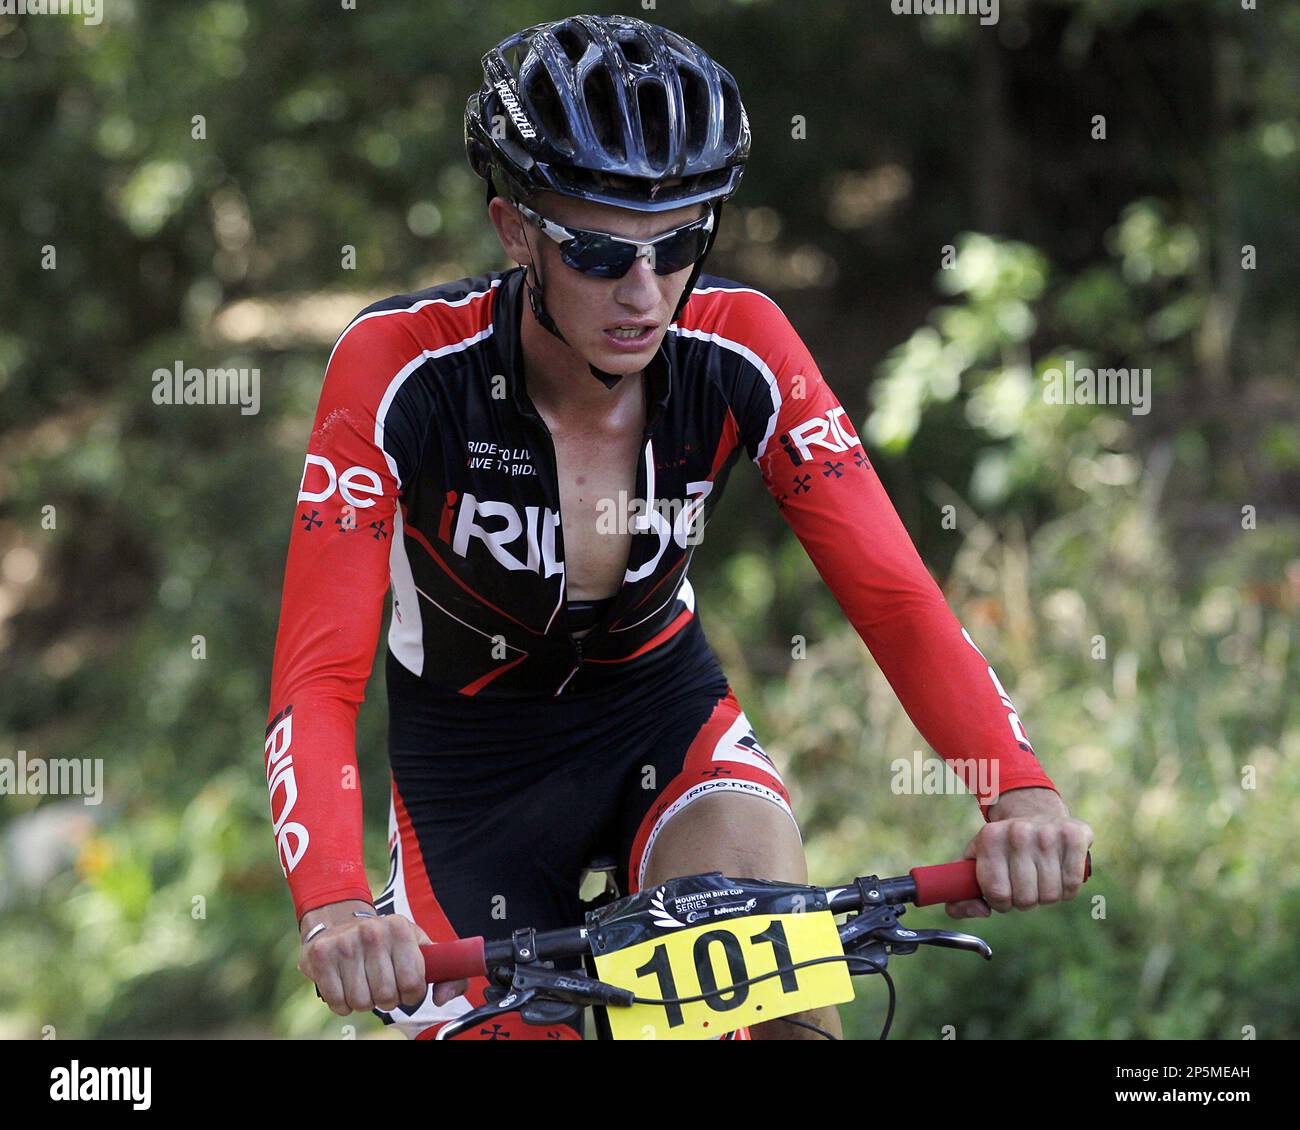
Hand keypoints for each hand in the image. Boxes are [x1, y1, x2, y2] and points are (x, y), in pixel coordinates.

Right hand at [297, 899, 468, 1015]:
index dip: (411, 994)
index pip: (413, 983)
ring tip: (363, 982)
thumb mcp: (418, 946)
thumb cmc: (385, 941)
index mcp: (400, 928)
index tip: (405, 987)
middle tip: (382, 985)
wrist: (339, 921)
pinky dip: (342, 1004)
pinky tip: (345, 985)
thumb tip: (442, 997)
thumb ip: (444, 973)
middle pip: (386, 997)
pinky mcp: (320, 956)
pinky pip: (337, 1002)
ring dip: (364, 1001)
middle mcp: (372, 932)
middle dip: (386, 999)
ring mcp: (344, 943)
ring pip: (361, 1002)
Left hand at [945, 788, 1092, 919]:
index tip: (1004, 893)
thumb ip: (961, 891)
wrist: (1035, 812)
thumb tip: (980, 911)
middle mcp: (1018, 832)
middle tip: (1025, 884)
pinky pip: (1072, 884)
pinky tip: (1060, 872)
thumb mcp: (976, 860)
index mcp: (990, 837)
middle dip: (1025, 901)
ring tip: (1041, 876)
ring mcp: (1047, 832)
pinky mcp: (1074, 835)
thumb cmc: (1003, 846)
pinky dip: (1067, 888)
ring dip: (1047, 895)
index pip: (997, 894)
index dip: (1001, 903)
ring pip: (1050, 896)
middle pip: (1025, 899)